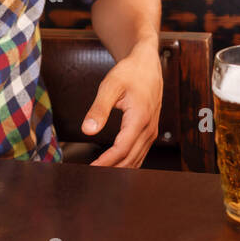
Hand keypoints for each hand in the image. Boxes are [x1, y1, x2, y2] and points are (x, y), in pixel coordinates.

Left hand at [84, 42, 162, 167]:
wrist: (147, 63)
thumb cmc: (130, 72)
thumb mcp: (110, 86)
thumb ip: (99, 109)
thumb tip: (88, 130)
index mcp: (140, 118)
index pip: (122, 149)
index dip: (106, 162)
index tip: (90, 169)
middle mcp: (149, 128)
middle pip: (130, 159)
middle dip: (111, 170)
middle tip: (91, 177)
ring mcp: (151, 131)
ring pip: (136, 159)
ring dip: (119, 169)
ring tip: (100, 175)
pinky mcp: (150, 131)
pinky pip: (139, 153)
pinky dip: (127, 162)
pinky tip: (113, 166)